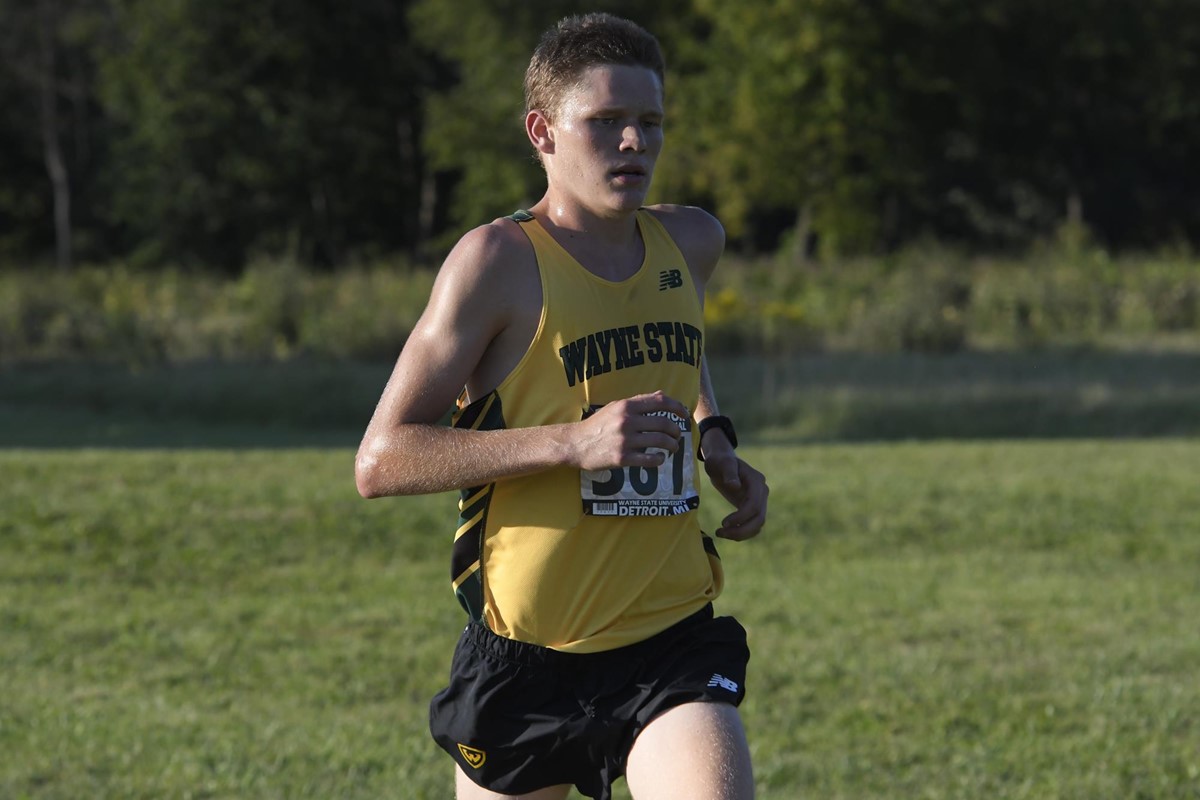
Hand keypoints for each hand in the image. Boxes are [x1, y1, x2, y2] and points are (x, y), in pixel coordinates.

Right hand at [573, 391, 689, 470]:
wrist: (575, 444)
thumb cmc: (597, 424)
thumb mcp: (615, 407)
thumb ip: (638, 402)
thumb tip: (662, 396)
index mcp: (627, 406)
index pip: (660, 402)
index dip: (677, 407)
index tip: (685, 415)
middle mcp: (627, 421)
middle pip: (664, 423)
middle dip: (676, 431)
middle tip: (677, 436)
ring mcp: (625, 440)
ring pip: (660, 441)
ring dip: (672, 445)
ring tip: (672, 448)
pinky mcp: (622, 458)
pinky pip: (649, 459)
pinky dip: (659, 459)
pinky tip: (659, 458)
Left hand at [701, 432, 767, 540]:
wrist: (722, 461)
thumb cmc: (720, 460)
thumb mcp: (722, 463)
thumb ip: (728, 473)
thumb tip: (734, 486)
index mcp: (756, 481)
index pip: (754, 505)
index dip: (741, 517)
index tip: (723, 523)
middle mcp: (762, 492)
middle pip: (759, 518)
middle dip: (741, 530)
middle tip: (720, 533)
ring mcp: (759, 500)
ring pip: (757, 524)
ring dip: (741, 534)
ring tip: (720, 534)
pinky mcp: (753, 507)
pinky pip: (752, 524)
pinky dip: (741, 532)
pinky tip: (726, 532)